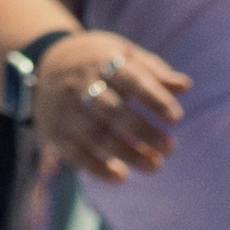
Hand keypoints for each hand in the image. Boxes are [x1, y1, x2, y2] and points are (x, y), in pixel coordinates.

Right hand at [27, 30, 185, 183]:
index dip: (153, 98)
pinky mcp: (54, 131)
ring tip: (155, 166)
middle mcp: (80, 84)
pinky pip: (75, 153)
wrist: (43, 63)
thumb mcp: (122, 53)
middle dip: (143, 132)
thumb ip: (153, 71)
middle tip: (170, 149)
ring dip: (127, 154)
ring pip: (96, 135)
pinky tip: (121, 176)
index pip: (131, 80)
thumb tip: (186, 86)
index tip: (176, 118)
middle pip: (113, 111)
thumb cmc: (96, 60)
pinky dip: (97, 168)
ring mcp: (65, 110)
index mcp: (102, 61)